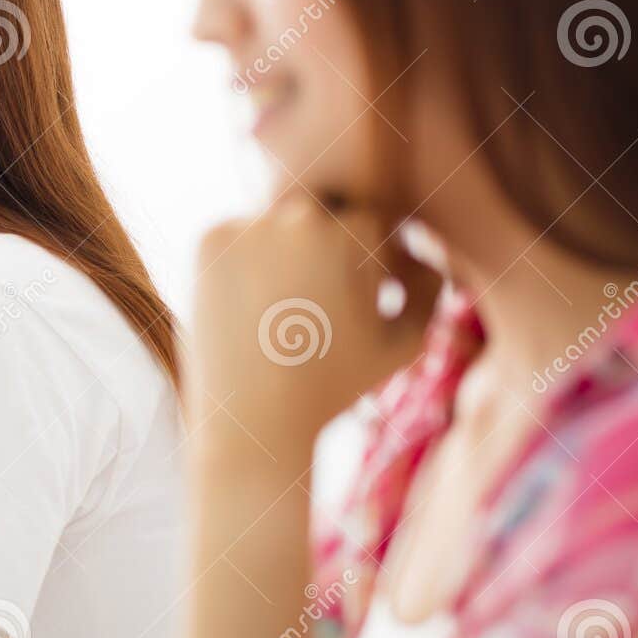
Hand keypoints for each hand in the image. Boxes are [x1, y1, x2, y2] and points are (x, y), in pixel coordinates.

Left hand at [187, 198, 442, 462]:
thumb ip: (427, 291)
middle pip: (319, 215)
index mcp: (355, 232)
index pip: (365, 223)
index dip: (360, 265)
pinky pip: (235, 237)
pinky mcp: (209, 238)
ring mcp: (250, 223)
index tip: (347, 307)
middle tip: (308, 310)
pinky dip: (239, 263)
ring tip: (275, 316)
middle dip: (320, 251)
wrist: (253, 422)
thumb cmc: (332, 387)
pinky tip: (244, 310)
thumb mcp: (400, 345)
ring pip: (273, 223)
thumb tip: (426, 254)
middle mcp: (301, 215)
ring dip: (278, 255)